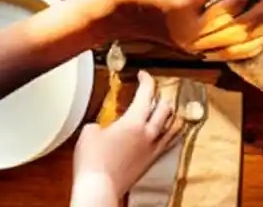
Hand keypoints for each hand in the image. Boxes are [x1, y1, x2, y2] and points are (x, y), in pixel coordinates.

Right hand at [71, 70, 182, 206]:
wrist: (99, 187)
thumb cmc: (93, 161)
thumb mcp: (89, 132)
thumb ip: (100, 123)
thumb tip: (102, 127)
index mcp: (135, 121)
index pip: (147, 93)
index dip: (147, 80)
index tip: (143, 75)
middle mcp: (149, 133)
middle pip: (165, 107)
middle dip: (159, 96)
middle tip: (152, 92)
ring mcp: (153, 148)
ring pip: (173, 125)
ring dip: (170, 114)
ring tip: (166, 109)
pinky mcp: (151, 161)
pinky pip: (169, 143)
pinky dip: (171, 133)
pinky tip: (170, 132)